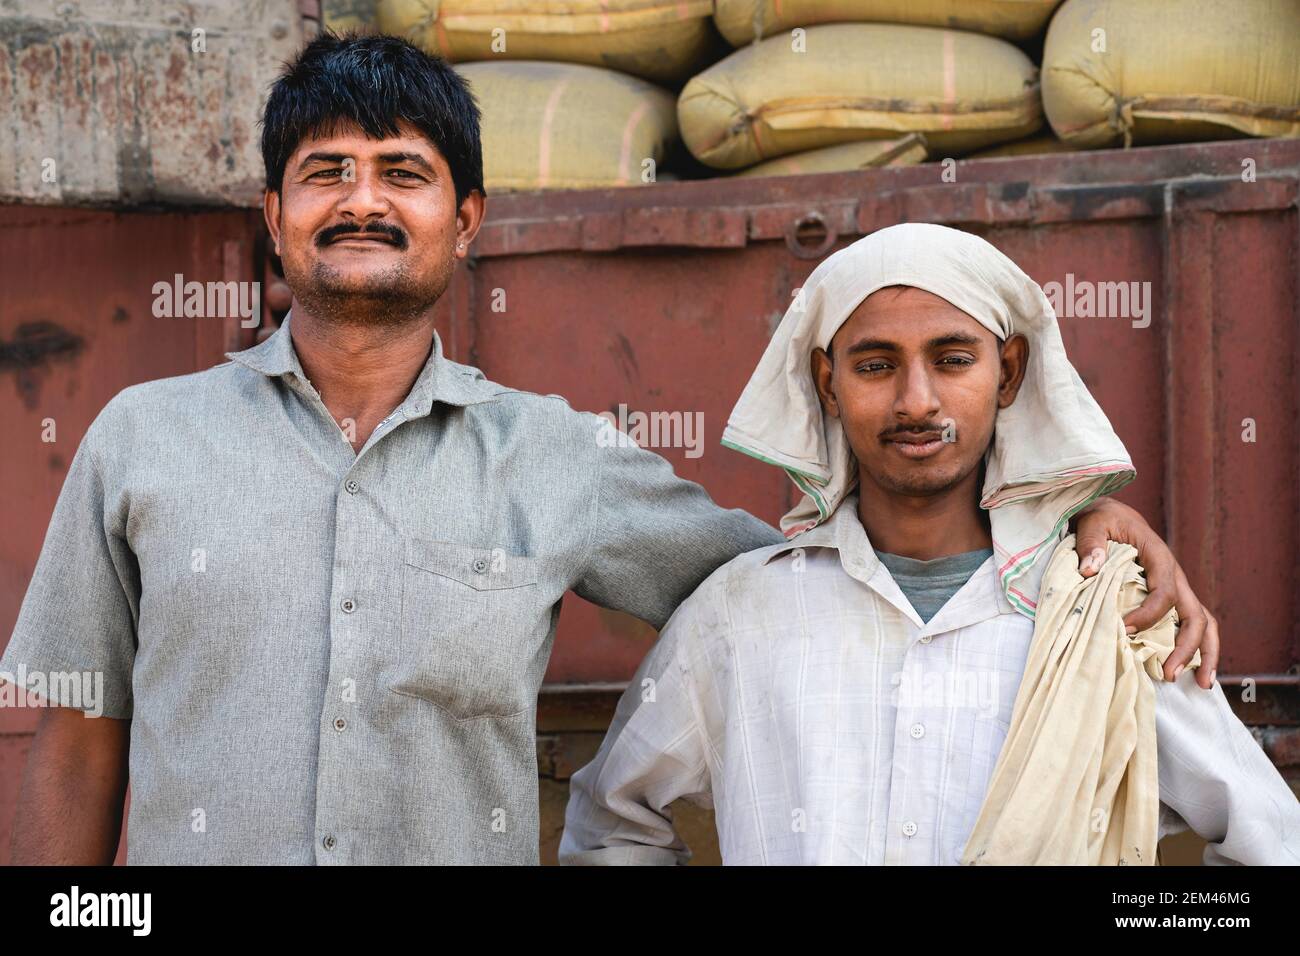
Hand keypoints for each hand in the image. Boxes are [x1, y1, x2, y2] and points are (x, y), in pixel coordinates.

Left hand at [1072, 496, 1218, 688]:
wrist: (1109, 514)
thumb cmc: (1101, 519)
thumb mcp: (1092, 523)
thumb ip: (1091, 544)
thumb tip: (1090, 569)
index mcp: (1158, 557)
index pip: (1164, 592)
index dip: (1149, 614)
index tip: (1125, 628)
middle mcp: (1174, 576)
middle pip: (1195, 615)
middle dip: (1188, 647)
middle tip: (1168, 674)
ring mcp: (1176, 588)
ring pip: (1202, 622)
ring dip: (1203, 653)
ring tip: (1200, 684)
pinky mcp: (1169, 598)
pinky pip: (1188, 623)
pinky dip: (1194, 648)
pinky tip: (1189, 671)